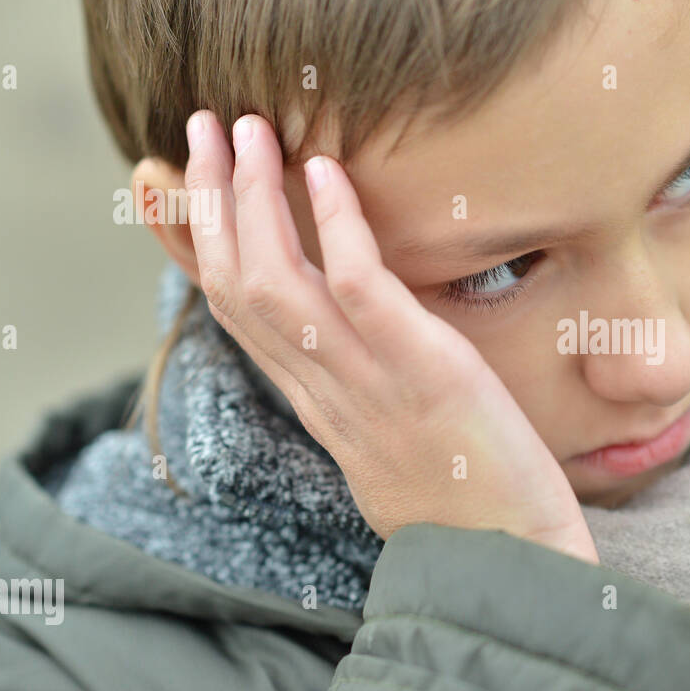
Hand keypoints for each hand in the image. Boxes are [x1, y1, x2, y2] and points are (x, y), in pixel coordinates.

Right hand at [181, 110, 598, 563]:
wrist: (512, 564)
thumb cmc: (466, 506)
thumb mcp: (392, 447)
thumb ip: (362, 396)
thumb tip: (357, 354)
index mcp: (317, 403)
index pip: (234, 314)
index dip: (197, 245)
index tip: (176, 185)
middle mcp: (325, 390)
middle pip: (235, 286)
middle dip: (208, 201)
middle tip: (202, 125)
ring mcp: (369, 383)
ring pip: (275, 281)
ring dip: (251, 197)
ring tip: (245, 127)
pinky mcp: (425, 373)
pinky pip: (361, 288)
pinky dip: (337, 226)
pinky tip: (326, 172)